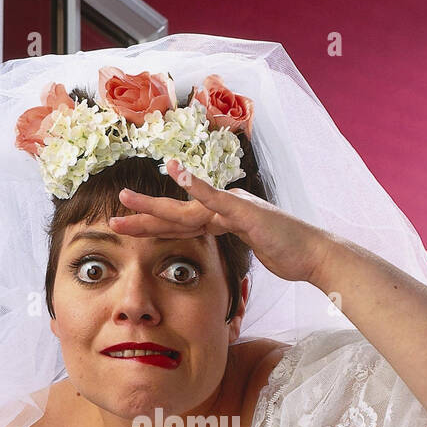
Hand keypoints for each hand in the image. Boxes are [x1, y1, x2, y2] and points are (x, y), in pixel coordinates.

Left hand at [109, 158, 335, 286]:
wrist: (314, 254)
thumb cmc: (287, 252)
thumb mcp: (251, 250)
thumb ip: (232, 241)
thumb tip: (217, 242)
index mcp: (221, 219)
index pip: (180, 224)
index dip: (152, 226)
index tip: (127, 229)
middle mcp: (222, 208)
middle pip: (175, 214)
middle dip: (142, 216)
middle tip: (112, 216)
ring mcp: (232, 207)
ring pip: (186, 207)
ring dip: (154, 205)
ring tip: (126, 200)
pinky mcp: (245, 211)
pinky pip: (216, 198)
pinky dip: (196, 184)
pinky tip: (175, 172)